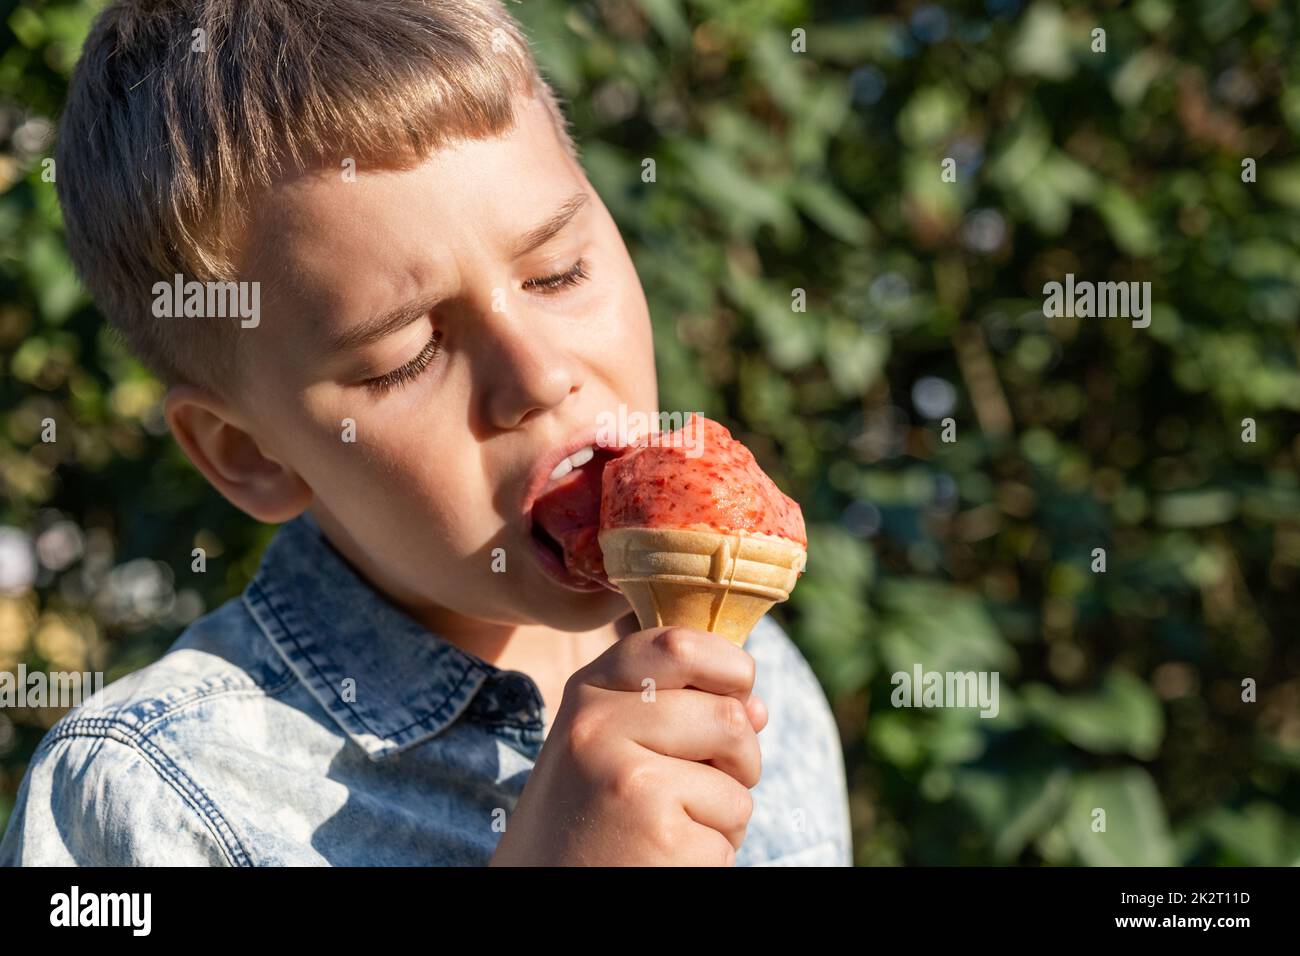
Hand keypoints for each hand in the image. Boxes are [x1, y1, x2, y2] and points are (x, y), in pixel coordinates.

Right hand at [489, 626, 766, 865]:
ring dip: (724, 816)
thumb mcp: (603, 746)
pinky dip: (712, 856)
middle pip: (731, 717)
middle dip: (739, 760)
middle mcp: (600, 727)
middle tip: (694, 793)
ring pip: (738, 783)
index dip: (728, 666)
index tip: (735, 693)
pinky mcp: (662, 836)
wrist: (539, 888)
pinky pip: (730, 836)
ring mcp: (632, 780)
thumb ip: (674, 713)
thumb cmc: (584, 821)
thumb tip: (757, 707)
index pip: (678, 644)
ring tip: (667, 831)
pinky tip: (662, 861)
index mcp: (587, 694)